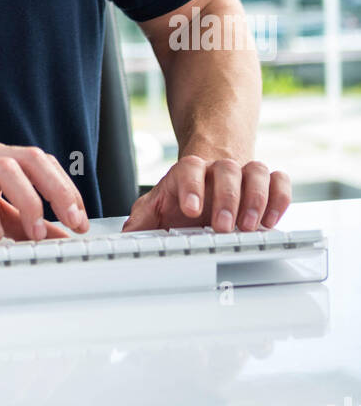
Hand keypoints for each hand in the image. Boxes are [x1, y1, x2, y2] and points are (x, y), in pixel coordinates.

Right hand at [0, 139, 89, 250]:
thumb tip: (60, 236)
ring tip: (36, 233)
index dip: (65, 187)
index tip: (81, 220)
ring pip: (5, 168)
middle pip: (29, 158)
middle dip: (57, 190)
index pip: (39, 161)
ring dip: (28, 201)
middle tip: (72, 222)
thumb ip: (21, 224)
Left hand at [121, 156, 291, 232]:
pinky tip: (272, 220)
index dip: (192, 185)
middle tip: (223, 226)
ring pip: (256, 171)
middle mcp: (217, 170)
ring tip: (250, 226)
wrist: (206, 177)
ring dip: (256, 198)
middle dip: (227, 198)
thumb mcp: (156, 208)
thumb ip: (141, 221)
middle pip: (227, 169)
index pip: (190, 168)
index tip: (192, 208)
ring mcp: (243, 174)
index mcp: (188, 172)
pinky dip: (280, 197)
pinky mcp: (266, 184)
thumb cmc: (181, 198)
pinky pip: (279, 180)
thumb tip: (126, 237)